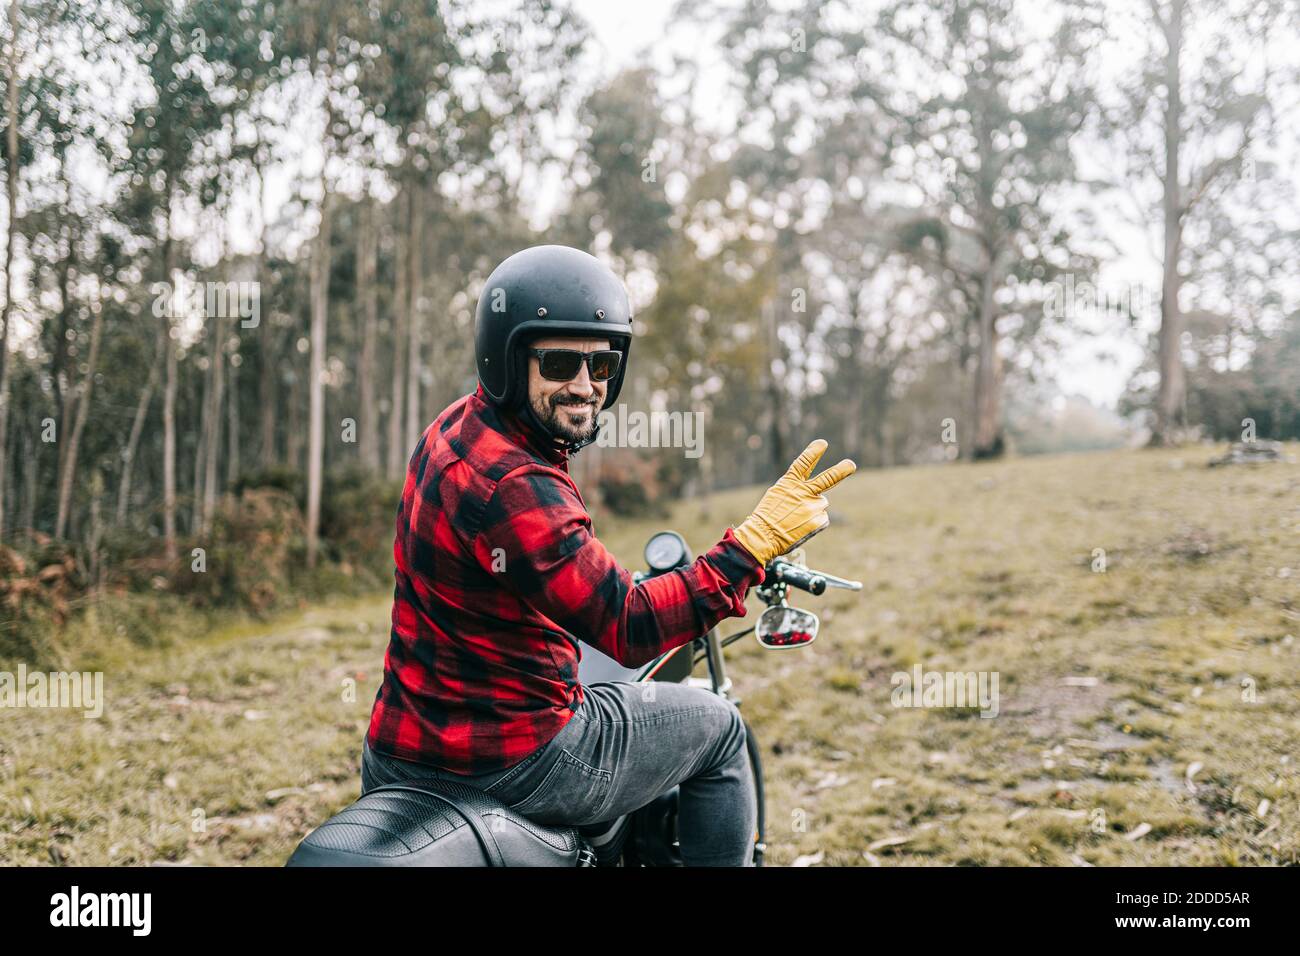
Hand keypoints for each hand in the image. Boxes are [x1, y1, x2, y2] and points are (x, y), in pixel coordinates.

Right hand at [732, 439, 856, 565]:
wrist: (763, 536)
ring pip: (821, 504)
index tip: (823, 443)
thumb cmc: (767, 516)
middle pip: (828, 478)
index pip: (804, 462)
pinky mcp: (819, 520)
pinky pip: (821, 519)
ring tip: (796, 519)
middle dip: (842, 470)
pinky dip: (814, 523)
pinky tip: (801, 527)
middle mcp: (804, 492)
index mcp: (790, 482)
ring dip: (813, 509)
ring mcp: (813, 506)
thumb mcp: (777, 494)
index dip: (814, 452)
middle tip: (851, 464)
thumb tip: (810, 493)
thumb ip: (795, 489)